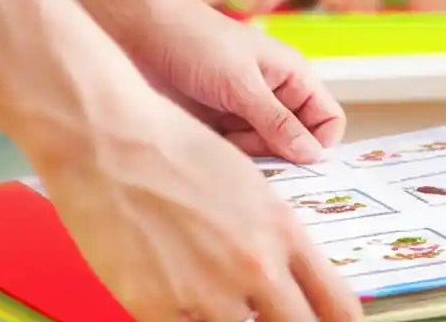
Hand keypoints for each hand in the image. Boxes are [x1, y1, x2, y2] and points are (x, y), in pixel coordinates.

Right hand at [36, 89, 361, 321]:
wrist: (108, 140)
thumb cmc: (172, 148)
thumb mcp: (246, 184)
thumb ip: (272, 237)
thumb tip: (282, 276)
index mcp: (282, 232)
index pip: (337, 306)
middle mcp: (254, 267)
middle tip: (277, 321)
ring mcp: (206, 293)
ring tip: (219, 307)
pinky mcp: (155, 307)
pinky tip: (180, 306)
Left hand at [130, 0, 344, 161]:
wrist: (139, 29)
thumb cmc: (197, 42)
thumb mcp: (242, 85)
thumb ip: (278, 123)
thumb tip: (314, 156)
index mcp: (292, 77)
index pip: (328, 119)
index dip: (318, 143)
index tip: (295, 160)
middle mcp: (273, 96)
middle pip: (296, 142)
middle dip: (279, 154)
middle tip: (247, 150)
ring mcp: (244, 111)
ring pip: (265, 151)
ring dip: (249, 157)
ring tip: (220, 142)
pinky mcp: (215, 124)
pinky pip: (235, 153)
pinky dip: (227, 157)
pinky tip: (207, 146)